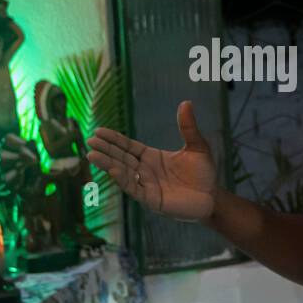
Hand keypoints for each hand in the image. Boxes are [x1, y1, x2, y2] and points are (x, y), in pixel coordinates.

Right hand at [86, 101, 216, 220]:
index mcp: (151, 157)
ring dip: (108, 164)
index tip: (98, 131)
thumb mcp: (196, 146)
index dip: (114, 139)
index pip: (128, 146)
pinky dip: (123, 179)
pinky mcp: (151, 199)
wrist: (212, 197)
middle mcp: (145, 171)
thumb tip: (186, 102)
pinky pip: (134, 188)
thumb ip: (188, 127)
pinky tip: (112, 170)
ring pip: (123, 173)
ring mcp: (147, 185)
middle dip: (106, 150)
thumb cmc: (203, 173)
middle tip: (90, 141)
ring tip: (92, 155)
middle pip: (121, 158)